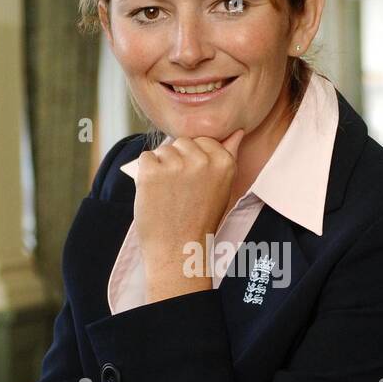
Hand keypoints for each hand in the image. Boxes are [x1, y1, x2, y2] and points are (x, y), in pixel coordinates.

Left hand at [133, 130, 243, 301]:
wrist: (178, 250)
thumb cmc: (200, 221)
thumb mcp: (223, 188)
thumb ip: (228, 156)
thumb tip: (237, 131)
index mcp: (224, 162)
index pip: (203, 140)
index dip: (195, 160)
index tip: (195, 184)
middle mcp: (202, 160)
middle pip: (182, 142)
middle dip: (178, 160)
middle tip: (181, 191)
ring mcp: (176, 165)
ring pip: (163, 149)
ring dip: (162, 167)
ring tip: (169, 194)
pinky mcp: (152, 171)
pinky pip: (146, 157)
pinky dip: (145, 174)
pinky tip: (156, 194)